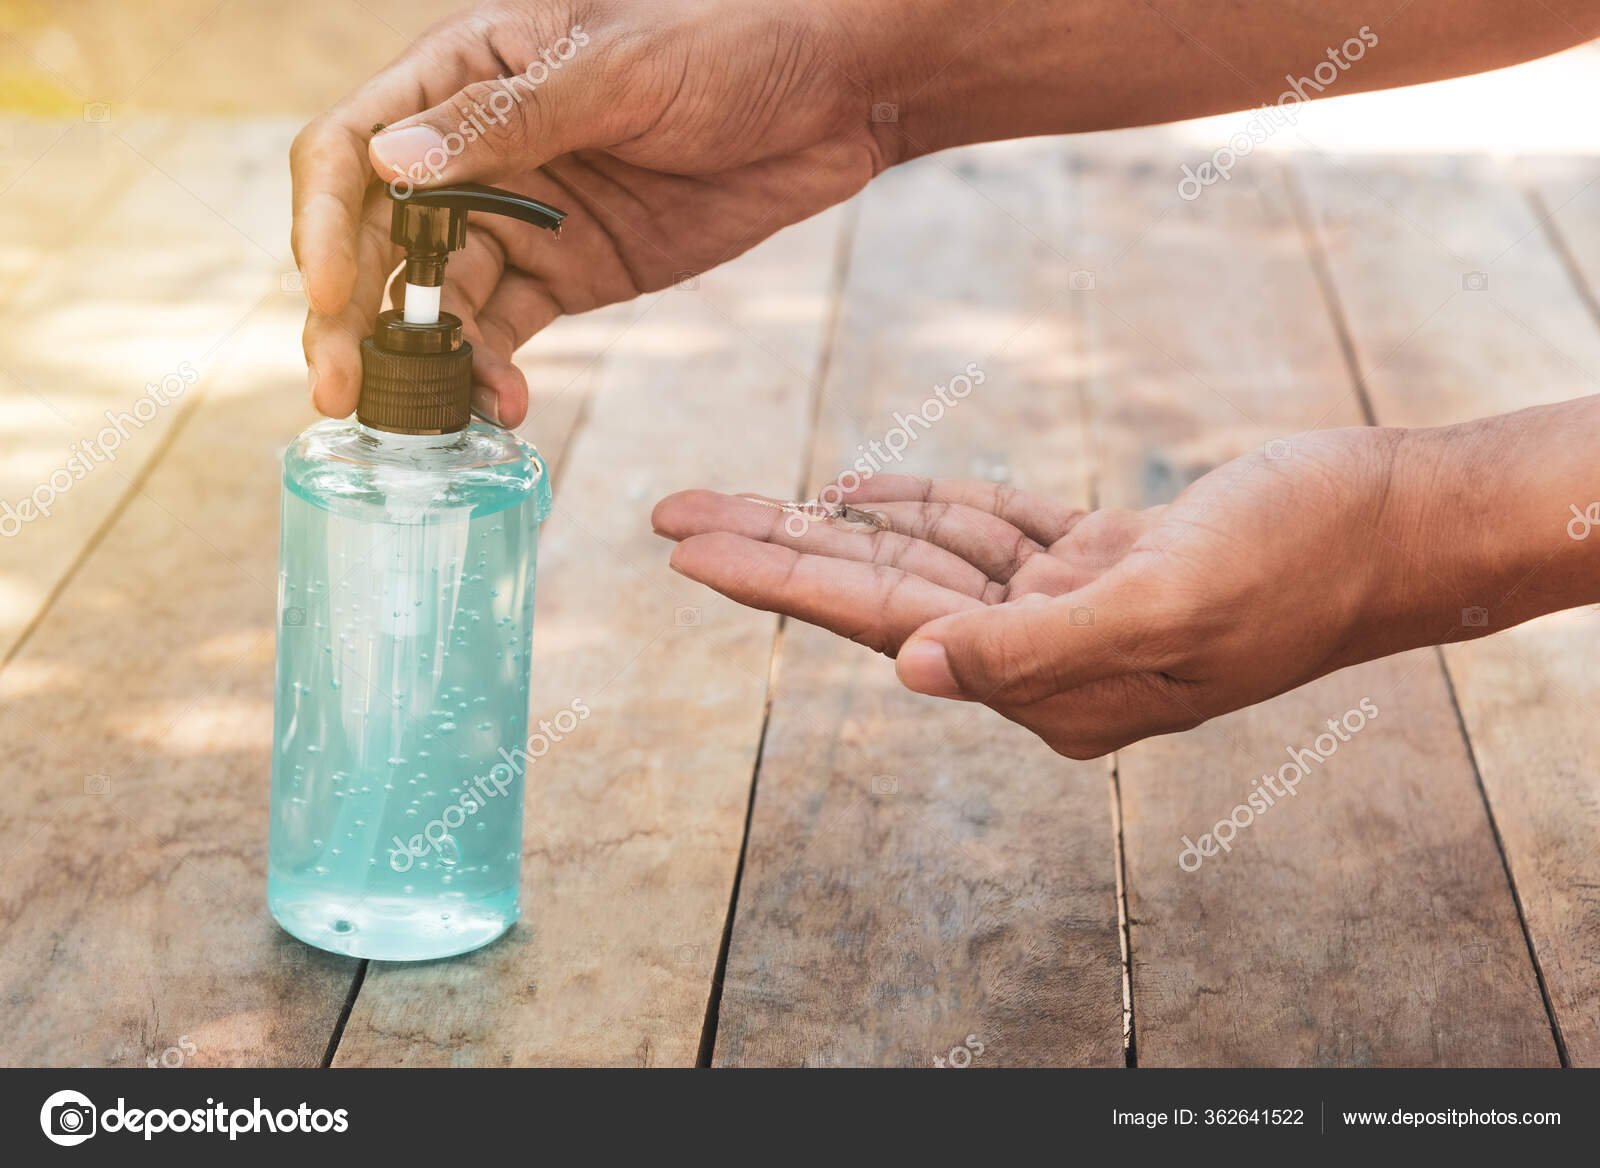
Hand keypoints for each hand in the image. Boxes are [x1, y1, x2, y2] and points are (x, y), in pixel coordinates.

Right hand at [291, 0, 895, 425]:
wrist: (832, 97)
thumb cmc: (730, 42)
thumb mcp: (622, 73)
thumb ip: (512, 121)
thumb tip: (392, 162)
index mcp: (464, 72)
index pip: (351, 150)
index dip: (323, 227)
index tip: (333, 299)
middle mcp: (474, 150)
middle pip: (375, 239)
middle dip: (353, 318)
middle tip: (344, 394)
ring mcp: (519, 217)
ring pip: (432, 299)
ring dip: (422, 360)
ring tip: (432, 418)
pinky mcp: (567, 273)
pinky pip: (503, 331)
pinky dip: (490, 372)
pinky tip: (503, 405)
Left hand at [652, 430, 1434, 757]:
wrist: (1391, 523)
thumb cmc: (1297, 565)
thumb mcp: (1167, 608)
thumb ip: (1036, 651)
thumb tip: (914, 671)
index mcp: (1052, 686)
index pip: (884, 626)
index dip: (778, 580)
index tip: (685, 548)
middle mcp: (1046, 655)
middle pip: (879, 593)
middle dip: (773, 549)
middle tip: (670, 514)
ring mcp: (1071, 604)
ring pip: (924, 556)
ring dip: (834, 521)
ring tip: (739, 494)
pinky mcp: (1099, 555)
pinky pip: (988, 529)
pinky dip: (929, 505)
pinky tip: (859, 487)